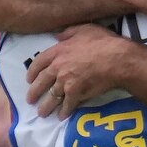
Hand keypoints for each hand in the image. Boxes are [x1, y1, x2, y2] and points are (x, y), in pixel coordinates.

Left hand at [22, 26, 137, 117]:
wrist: (117, 59)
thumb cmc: (103, 42)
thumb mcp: (85, 29)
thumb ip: (69, 32)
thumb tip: (58, 35)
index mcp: (58, 51)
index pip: (39, 62)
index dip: (32, 72)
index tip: (29, 79)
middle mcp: (58, 67)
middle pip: (41, 82)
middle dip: (34, 92)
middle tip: (30, 100)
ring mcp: (66, 81)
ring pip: (52, 96)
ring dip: (46, 106)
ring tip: (42, 113)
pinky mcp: (76, 93)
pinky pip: (67, 104)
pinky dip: (64, 111)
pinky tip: (62, 116)